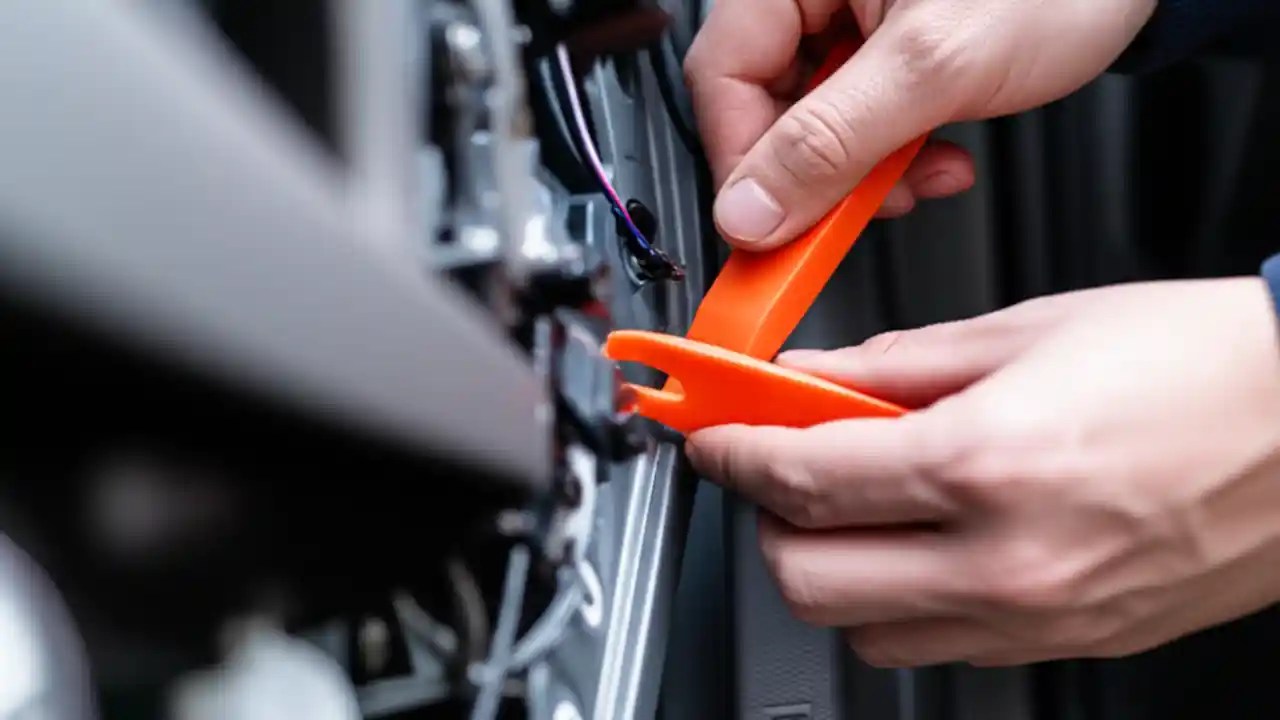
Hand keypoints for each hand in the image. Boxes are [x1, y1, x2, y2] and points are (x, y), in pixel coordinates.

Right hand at [684, 0, 1155, 248]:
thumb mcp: (935, 67)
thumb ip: (831, 144)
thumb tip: (748, 211)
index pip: (723, 77)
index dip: (744, 163)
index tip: (771, 229)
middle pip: (764, 106)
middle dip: (818, 171)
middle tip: (864, 204)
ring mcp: (849, 19)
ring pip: (812, 123)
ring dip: (863, 171)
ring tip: (921, 172)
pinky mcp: (885, 49)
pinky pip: (856, 119)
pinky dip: (892, 154)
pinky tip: (936, 154)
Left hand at [687, 279, 1279, 666]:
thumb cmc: (1202, 365)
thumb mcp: (1027, 331)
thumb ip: (894, 363)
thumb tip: (811, 377)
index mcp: (987, 463)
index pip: (801, 479)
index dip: (734, 452)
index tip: (714, 435)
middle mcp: (1007, 560)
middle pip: (808, 579)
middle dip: (770, 519)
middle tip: (779, 464)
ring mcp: (1037, 617)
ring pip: (865, 629)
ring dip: (834, 565)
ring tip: (859, 501)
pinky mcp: (1068, 642)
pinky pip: (941, 645)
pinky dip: (904, 599)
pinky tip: (928, 538)